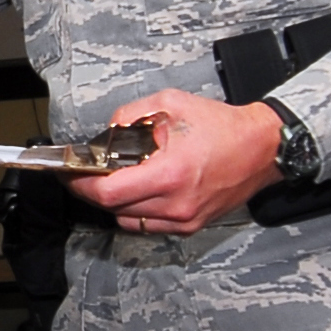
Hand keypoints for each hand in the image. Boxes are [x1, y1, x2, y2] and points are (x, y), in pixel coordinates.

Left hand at [71, 90, 282, 234]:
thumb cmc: (222, 126)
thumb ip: (130, 117)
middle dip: (94, 190)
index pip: (108, 193)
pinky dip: (135, 210)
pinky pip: (147, 226)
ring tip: (116, 179)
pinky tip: (138, 190)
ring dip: (114, 202)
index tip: (69, 174)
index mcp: (170, 175)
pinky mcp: (190, 226)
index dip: (81, 185)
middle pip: (113, 209)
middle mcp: (176, 204)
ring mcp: (184, 220)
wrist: (262, 149)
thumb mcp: (171, 104)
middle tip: (87, 172)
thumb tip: (106, 135)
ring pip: (128, 221)